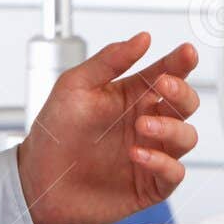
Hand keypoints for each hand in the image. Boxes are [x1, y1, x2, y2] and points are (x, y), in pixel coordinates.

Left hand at [16, 32, 200, 223]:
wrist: (38, 181)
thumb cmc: (55, 133)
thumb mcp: (75, 86)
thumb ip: (109, 60)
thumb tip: (142, 38)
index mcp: (133, 96)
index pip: (168, 73)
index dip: (180, 62)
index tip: (186, 53)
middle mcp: (147, 122)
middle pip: (186, 104)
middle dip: (182, 92)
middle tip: (164, 86)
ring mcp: (152, 153)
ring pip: (186, 136)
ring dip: (172, 127)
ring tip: (143, 125)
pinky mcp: (149, 185)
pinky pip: (174, 173)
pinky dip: (162, 163)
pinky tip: (137, 155)